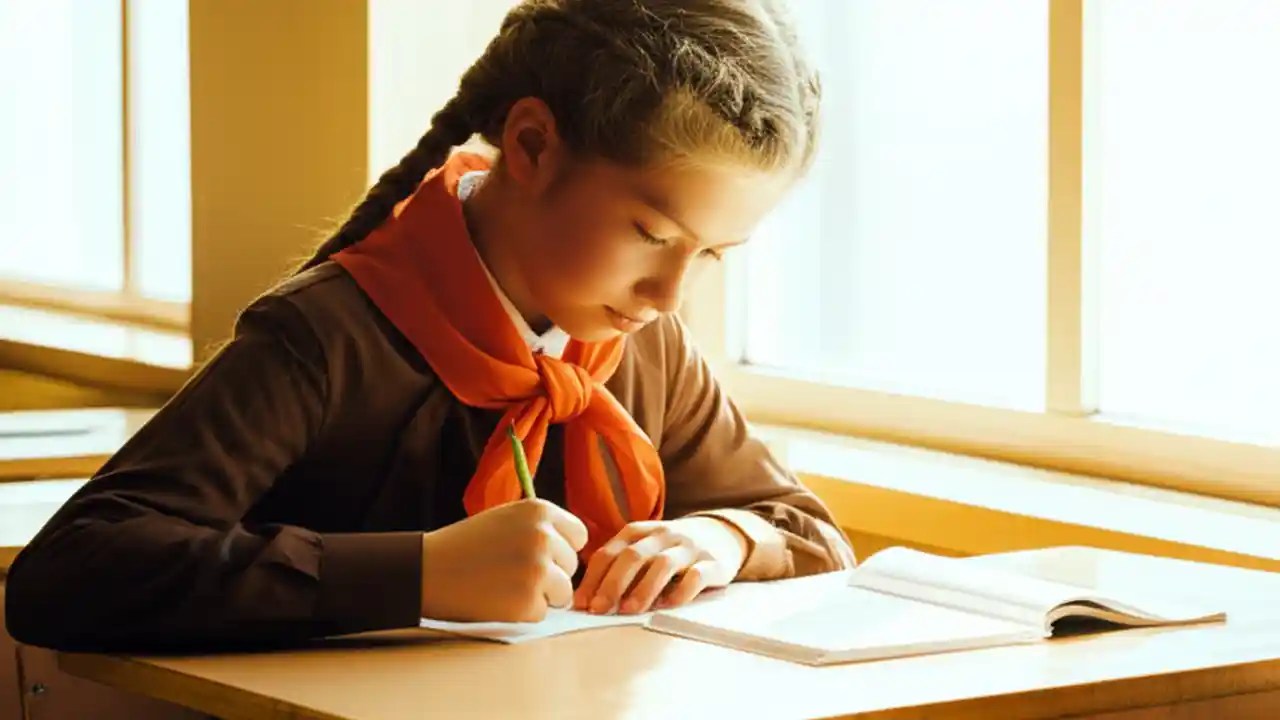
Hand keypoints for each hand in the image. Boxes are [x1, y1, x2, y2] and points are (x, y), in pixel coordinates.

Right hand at [420, 499, 587, 622]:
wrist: (428, 571)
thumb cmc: (467, 546)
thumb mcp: (507, 518)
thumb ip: (542, 527)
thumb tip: (576, 549)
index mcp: (540, 510)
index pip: (578, 536)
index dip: (561, 549)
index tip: (539, 555)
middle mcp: (544, 536)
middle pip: (572, 565)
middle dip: (551, 573)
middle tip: (513, 572)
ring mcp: (538, 569)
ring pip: (564, 592)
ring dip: (542, 595)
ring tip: (508, 586)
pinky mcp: (528, 601)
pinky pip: (543, 612)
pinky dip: (524, 612)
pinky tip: (499, 600)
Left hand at [573, 517, 747, 614]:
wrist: (721, 535)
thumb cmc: (671, 550)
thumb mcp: (645, 549)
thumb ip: (620, 567)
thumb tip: (587, 600)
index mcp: (640, 531)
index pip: (610, 551)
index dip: (593, 577)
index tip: (582, 603)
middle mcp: (663, 535)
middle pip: (633, 556)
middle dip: (612, 583)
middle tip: (599, 609)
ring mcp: (689, 547)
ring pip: (663, 564)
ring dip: (643, 589)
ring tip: (628, 610)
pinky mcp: (713, 563)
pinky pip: (696, 576)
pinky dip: (680, 592)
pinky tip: (667, 606)